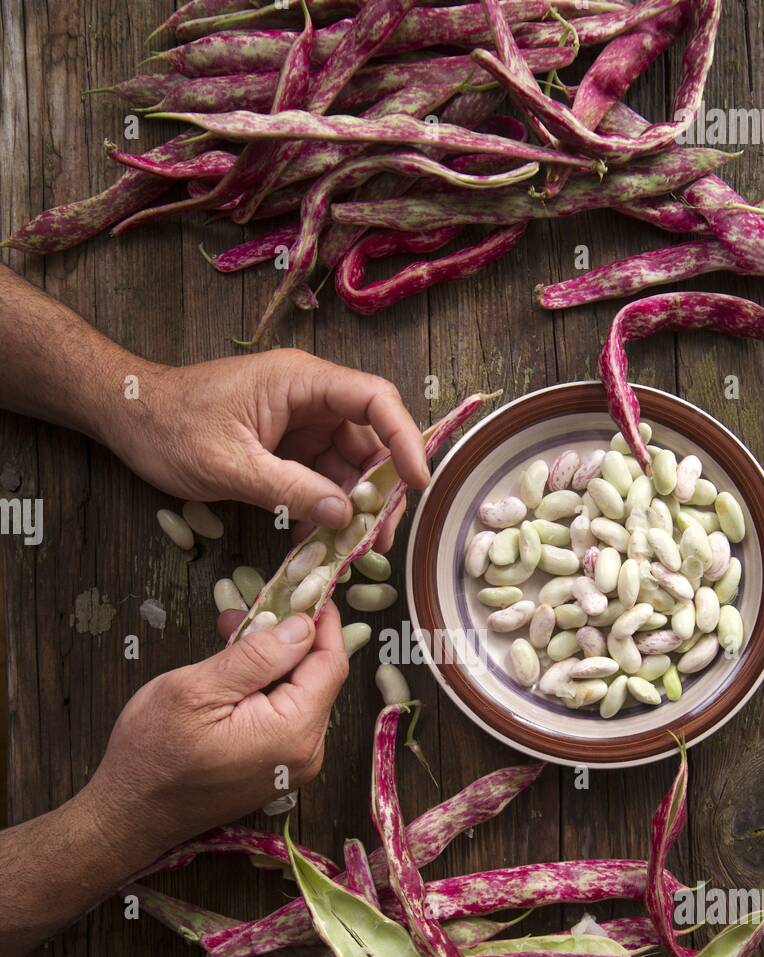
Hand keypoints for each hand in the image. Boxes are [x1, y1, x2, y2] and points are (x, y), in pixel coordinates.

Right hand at [84, 604, 347, 868]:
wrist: (130, 815)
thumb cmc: (153, 754)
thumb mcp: (197, 690)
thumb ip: (257, 657)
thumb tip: (304, 626)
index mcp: (293, 731)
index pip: (330, 664)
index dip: (322, 622)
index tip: (307, 588)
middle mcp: (306, 752)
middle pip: (317, 678)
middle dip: (287, 638)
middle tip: (245, 611)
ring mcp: (294, 765)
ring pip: (299, 694)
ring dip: (271, 661)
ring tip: (227, 637)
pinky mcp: (277, 770)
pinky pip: (285, 716)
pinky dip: (264, 688)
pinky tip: (231, 673)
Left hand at [109, 347, 428, 534]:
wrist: (128, 417)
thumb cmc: (170, 427)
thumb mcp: (229, 465)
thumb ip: (288, 489)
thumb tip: (344, 514)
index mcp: (300, 382)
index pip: (374, 400)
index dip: (404, 439)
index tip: (417, 482)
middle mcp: (309, 399)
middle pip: (369, 439)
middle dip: (380, 489)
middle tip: (379, 537)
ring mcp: (299, 424)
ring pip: (348, 466)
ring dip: (353, 508)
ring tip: (351, 549)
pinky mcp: (287, 448)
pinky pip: (321, 479)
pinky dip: (324, 510)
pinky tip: (317, 541)